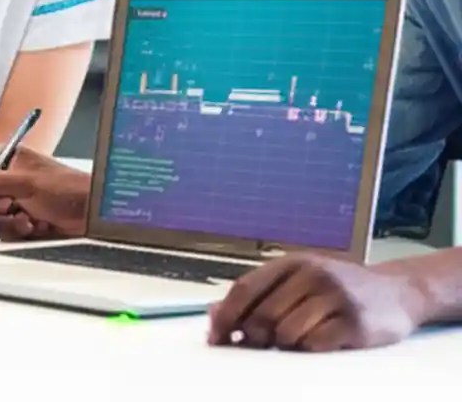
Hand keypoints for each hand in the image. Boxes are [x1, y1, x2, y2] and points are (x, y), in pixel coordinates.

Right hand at [0, 140, 89, 240]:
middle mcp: (9, 182)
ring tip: (29, 220)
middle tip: (10, 207)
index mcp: (8, 161)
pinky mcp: (22, 223)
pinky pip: (5, 232)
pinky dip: (19, 232)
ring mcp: (15, 203)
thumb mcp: (24, 184)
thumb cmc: (67, 189)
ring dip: (9, 223)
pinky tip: (35, 228)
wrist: (93, 215)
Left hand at [207, 255, 425, 351]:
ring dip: (285, 345)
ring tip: (298, 340)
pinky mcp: (357, 322)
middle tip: (261, 345)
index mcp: (292, 263)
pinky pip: (315, 345)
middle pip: (262, 315)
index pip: (245, 289)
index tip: (216, 338)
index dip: (226, 316)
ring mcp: (336, 297)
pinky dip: (310, 349)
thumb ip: (260, 294)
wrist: (398, 292)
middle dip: (255, 337)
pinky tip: (320, 342)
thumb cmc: (338, 290)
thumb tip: (214, 314)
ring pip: (286, 333)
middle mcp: (313, 274)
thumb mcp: (298, 281)